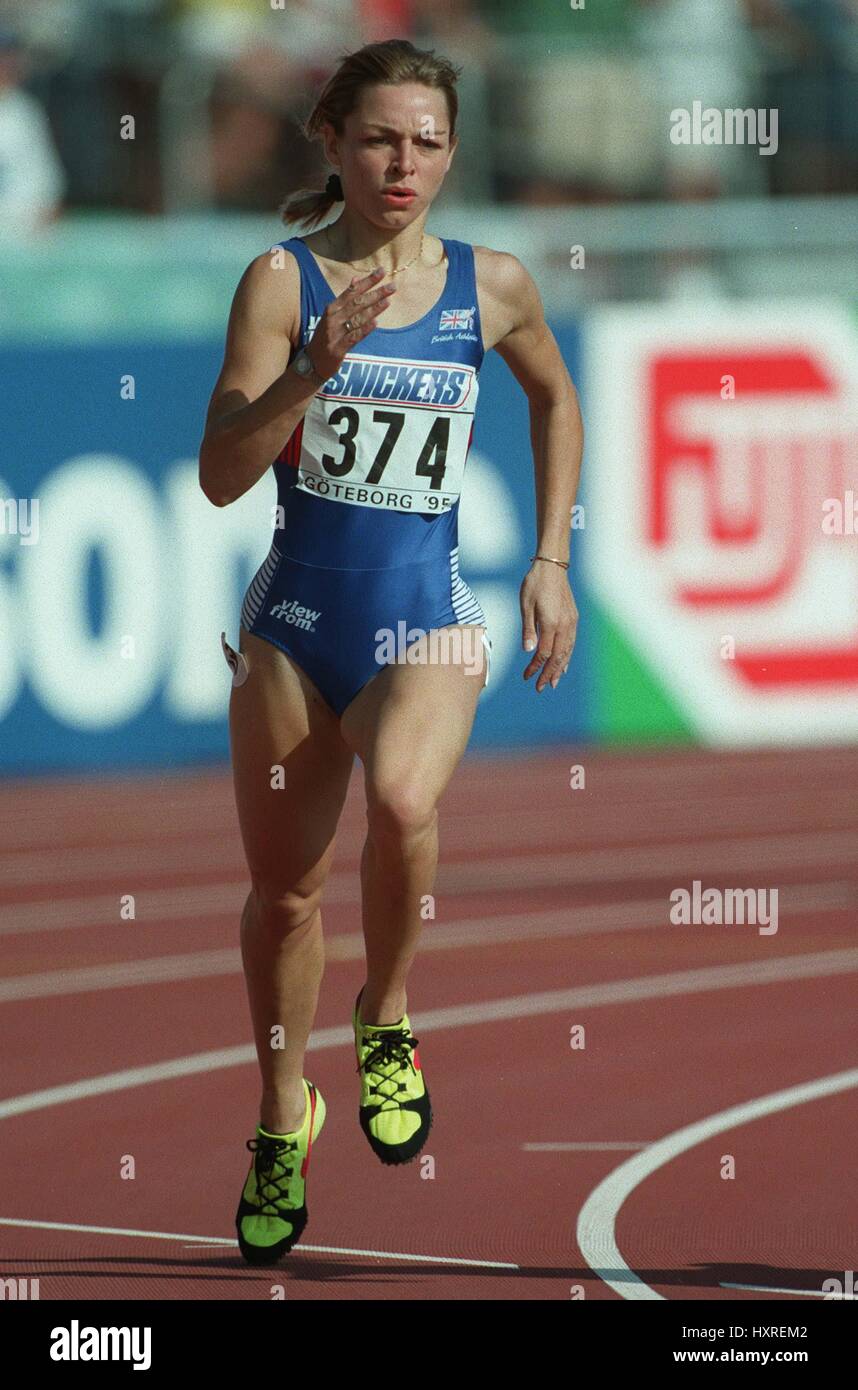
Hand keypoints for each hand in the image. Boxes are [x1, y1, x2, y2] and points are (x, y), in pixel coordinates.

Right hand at [307, 267, 396, 379]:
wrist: (311, 362)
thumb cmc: (325, 337)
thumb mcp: (331, 315)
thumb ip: (345, 298)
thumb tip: (356, 279)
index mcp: (332, 308)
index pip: (352, 290)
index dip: (367, 280)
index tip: (381, 271)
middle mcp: (333, 318)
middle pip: (357, 303)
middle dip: (375, 293)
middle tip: (392, 286)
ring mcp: (335, 333)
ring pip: (357, 319)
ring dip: (373, 309)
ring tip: (388, 301)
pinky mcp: (338, 348)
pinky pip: (353, 337)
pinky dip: (364, 330)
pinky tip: (375, 323)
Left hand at [520, 561, 577, 691]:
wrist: (552, 566)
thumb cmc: (535, 584)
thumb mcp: (526, 606)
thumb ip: (529, 629)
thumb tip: (529, 651)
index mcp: (551, 623)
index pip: (543, 653)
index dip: (535, 667)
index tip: (526, 676)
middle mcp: (564, 625)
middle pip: (558, 657)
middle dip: (549, 674)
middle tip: (541, 688)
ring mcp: (571, 622)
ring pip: (567, 652)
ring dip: (560, 669)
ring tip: (553, 682)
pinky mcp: (573, 618)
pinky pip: (571, 643)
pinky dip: (567, 656)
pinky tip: (563, 664)